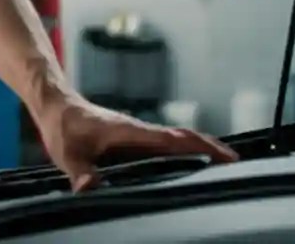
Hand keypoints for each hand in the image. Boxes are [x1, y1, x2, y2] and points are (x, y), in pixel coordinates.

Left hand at [36, 94, 238, 191]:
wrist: (57, 106)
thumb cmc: (63, 127)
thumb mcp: (67, 154)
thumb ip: (80, 172)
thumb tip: (90, 188)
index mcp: (131, 132)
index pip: (174, 139)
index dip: (202, 147)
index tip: (227, 157)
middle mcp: (141, 131)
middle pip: (184, 138)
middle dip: (212, 149)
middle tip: (238, 166)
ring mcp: (139, 134)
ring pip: (178, 141)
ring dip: (201, 150)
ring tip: (225, 168)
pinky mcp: (134, 139)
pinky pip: (166, 146)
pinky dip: (186, 152)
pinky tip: (192, 167)